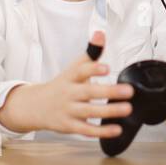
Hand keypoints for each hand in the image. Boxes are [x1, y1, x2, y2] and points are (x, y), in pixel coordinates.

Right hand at [0, 30, 133, 137]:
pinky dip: (101, 131)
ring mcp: (68, 111)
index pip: (80, 71)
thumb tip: (100, 33)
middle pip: (87, 92)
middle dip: (108, 91)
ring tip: (127, 109)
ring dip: (108, 111)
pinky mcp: (69, 126)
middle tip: (129, 91)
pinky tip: (117, 129)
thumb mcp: (74, 68)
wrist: (36, 107)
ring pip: (88, 112)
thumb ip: (90, 53)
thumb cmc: (62, 85)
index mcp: (70, 77)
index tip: (106, 67)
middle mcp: (68, 94)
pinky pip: (86, 129)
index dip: (92, 69)